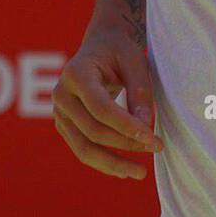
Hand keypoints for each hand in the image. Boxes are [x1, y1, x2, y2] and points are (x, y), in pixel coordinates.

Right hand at [52, 23, 161, 179]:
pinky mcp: (64, 125)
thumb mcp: (135, 61)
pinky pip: (82, 149)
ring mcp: (59, 112)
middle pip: (92, 130)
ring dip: (113, 163)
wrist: (102, 44)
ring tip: (140, 172)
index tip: (153, 138)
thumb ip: (140, 92)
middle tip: (156, 147)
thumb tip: (145, 128)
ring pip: (83, 147)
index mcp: (76, 73)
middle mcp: (61, 94)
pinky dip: (103, 161)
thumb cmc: (121, 50)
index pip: (101, 108)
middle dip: (126, 143)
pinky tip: (124, 169)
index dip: (126, 126)